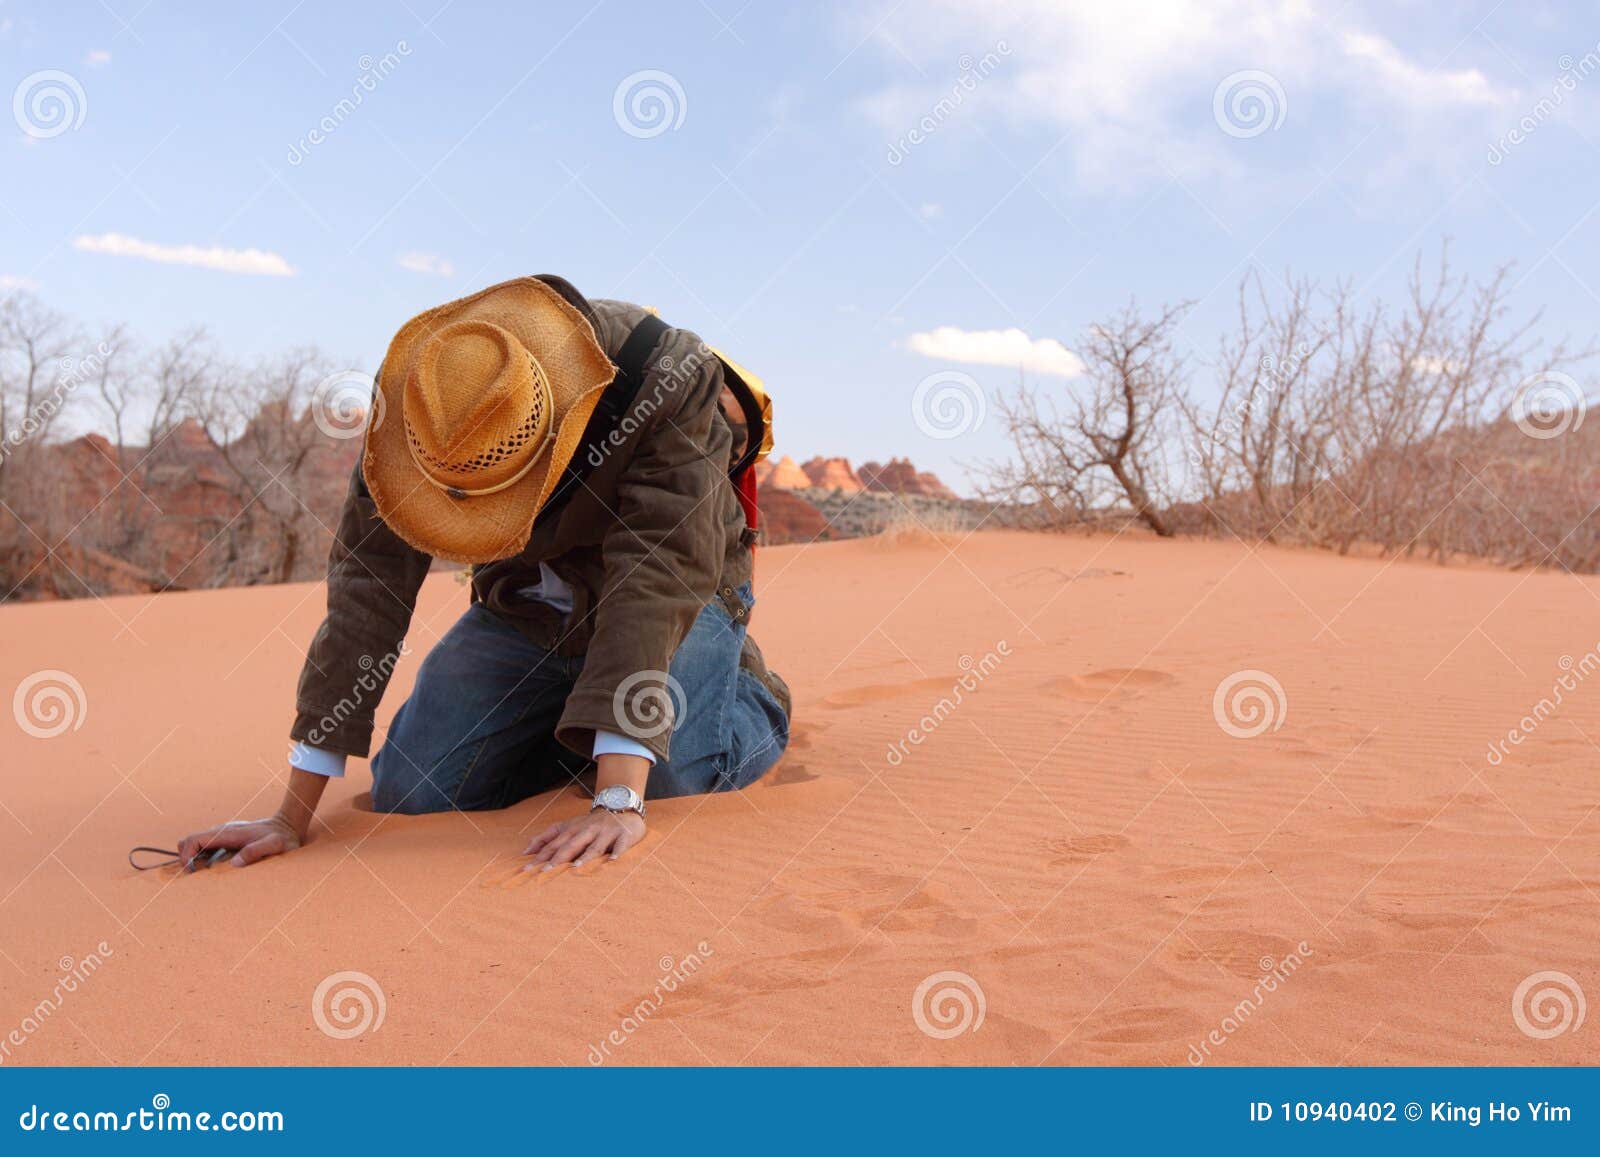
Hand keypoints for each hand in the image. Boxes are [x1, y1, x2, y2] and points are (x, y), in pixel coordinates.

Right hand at [176, 815, 302, 869]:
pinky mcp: (227, 841)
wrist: (288, 826)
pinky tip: (219, 872)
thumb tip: (234, 864)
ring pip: (197, 846)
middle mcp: (222, 832)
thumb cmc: (282, 837)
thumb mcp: (274, 845)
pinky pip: (207, 850)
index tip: (192, 871)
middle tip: (198, 876)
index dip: (185, 855)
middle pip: (189, 842)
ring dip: (195, 861)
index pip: (194, 839)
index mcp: (228, 833)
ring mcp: (223, 836)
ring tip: (209, 877)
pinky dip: (205, 861)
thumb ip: (255, 851)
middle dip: (186, 859)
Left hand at [523, 809, 645, 869]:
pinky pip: (620, 844)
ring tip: (576, 867)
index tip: (528, 868)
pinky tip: (613, 860)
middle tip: (546, 871)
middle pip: (571, 845)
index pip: (555, 843)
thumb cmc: (591, 823)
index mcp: (573, 829)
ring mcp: (606, 832)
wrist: (621, 806)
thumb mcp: (568, 826)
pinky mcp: (624, 835)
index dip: (541, 855)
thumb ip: (547, 837)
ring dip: (586, 856)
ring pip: (594, 846)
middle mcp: (588, 830)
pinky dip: (617, 852)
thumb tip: (525, 851)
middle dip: (558, 858)